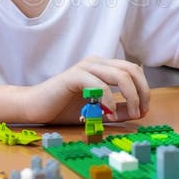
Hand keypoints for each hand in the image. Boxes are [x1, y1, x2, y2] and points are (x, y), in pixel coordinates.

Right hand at [21, 56, 149, 123]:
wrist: (34, 108)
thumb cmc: (63, 109)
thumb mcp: (98, 112)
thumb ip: (117, 109)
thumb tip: (139, 111)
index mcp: (102, 67)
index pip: (133, 70)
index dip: (144, 90)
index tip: (143, 111)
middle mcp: (96, 63)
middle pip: (131, 69)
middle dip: (142, 92)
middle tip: (140, 112)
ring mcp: (85, 67)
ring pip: (120, 75)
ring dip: (131, 97)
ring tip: (129, 115)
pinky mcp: (74, 76)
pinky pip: (100, 85)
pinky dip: (110, 100)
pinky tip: (108, 114)